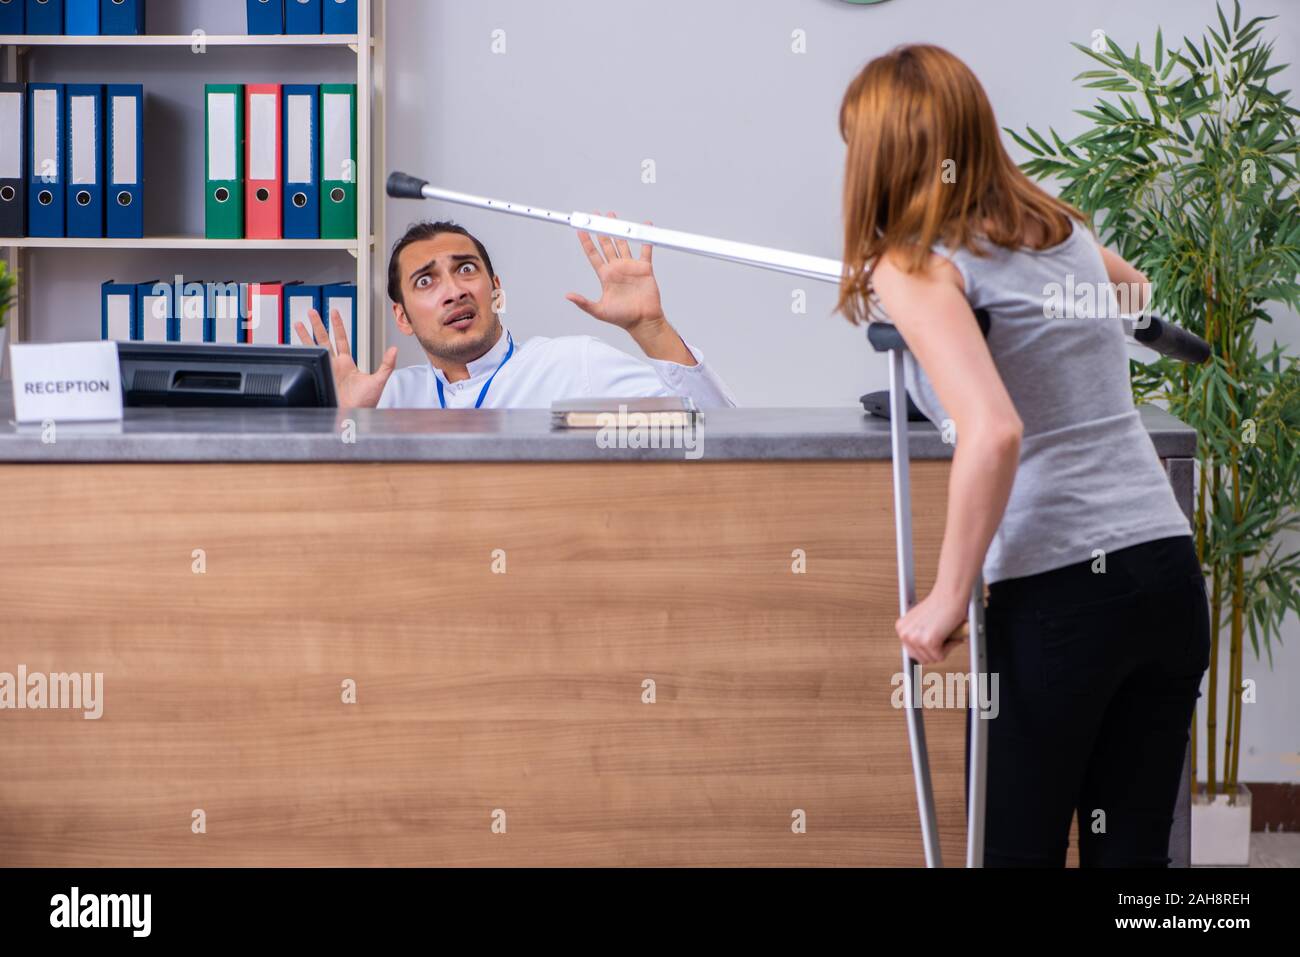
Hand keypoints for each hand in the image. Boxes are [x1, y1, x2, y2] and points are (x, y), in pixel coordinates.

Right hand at [294, 308, 396, 408]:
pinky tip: (295, 344)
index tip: (334, 312)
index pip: (341, 339)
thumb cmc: (365, 403)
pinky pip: (310, 362)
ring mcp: (326, 371)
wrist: (353, 416)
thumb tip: (394, 350)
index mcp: (347, 363)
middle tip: (312, 311)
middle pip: (324, 339)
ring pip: (314, 348)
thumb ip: (387, 364)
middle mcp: (335, 365)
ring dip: (305, 335)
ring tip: (299, 322)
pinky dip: (303, 353)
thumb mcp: (379, 381)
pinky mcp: (320, 377)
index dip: (338, 325)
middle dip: (318, 325)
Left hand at [566, 211, 665, 332]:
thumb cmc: (623, 318)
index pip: (593, 255)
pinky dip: (645, 238)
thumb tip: (568, 296)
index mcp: (605, 276)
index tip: (581, 230)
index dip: (587, 242)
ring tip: (613, 218)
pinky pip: (645, 249)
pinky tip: (644, 227)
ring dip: (619, 230)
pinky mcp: (644, 268)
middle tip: (596, 217)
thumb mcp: (598, 311)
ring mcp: (630, 267)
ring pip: (623, 243)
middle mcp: (617, 268)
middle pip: (607, 244)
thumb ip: (583, 302)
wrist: (644, 321)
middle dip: (601, 230)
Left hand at [895, 590, 969, 664]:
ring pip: (932, 659)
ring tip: (947, 632)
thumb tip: (921, 655)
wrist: (950, 595)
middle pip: (921, 659)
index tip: (935, 644)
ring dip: (944, 649)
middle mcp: (904, 633)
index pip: (912, 652)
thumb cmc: (941, 605)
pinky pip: (940, 656)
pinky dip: (950, 647)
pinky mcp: (928, 641)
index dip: (927, 649)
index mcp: (901, 628)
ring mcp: (914, 638)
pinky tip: (950, 633)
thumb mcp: (922, 621)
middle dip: (935, 651)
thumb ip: (918, 635)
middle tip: (944, 638)